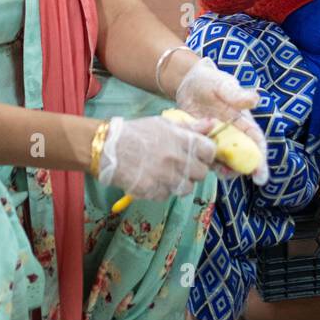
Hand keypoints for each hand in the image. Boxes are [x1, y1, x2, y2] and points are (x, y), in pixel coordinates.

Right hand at [95, 115, 217, 199]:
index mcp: (182, 141)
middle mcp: (178, 160)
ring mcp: (167, 178)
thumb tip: (212, 124)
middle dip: (195, 169)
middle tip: (182, 164)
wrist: (107, 149)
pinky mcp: (155, 192)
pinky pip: (169, 195)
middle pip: (202, 173)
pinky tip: (154, 180)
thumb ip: (190, 127)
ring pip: (187, 188)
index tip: (199, 154)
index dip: (206, 154)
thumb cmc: (136, 133)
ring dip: (181, 182)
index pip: (210, 152)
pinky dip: (164, 190)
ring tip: (167, 174)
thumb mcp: (164, 124)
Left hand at [175, 57, 268, 185]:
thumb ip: (237, 94)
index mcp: (244, 122)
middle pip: (242, 158)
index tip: (260, 176)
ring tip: (216, 171)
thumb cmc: (210, 81)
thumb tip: (255, 99)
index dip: (260, 161)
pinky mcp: (202, 142)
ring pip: (224, 161)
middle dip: (240, 170)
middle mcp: (233, 134)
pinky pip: (205, 156)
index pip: (256, 143)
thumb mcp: (223, 85)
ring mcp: (218, 140)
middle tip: (230, 175)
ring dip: (222, 170)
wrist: (187, 83)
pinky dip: (204, 162)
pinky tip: (198, 162)